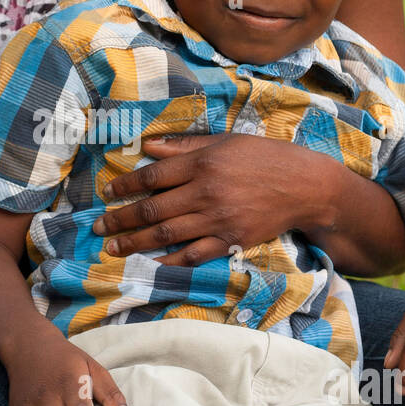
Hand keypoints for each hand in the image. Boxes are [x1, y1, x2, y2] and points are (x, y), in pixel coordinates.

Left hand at [93, 132, 321, 266]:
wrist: (305, 186)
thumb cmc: (265, 157)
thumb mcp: (226, 141)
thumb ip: (185, 146)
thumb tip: (148, 146)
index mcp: (204, 162)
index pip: (153, 176)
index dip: (126, 186)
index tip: (107, 193)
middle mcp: (206, 192)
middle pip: (153, 210)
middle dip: (121, 220)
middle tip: (99, 228)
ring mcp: (218, 220)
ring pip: (167, 235)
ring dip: (136, 243)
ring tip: (114, 248)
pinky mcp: (231, 241)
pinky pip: (194, 255)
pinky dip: (171, 262)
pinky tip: (152, 264)